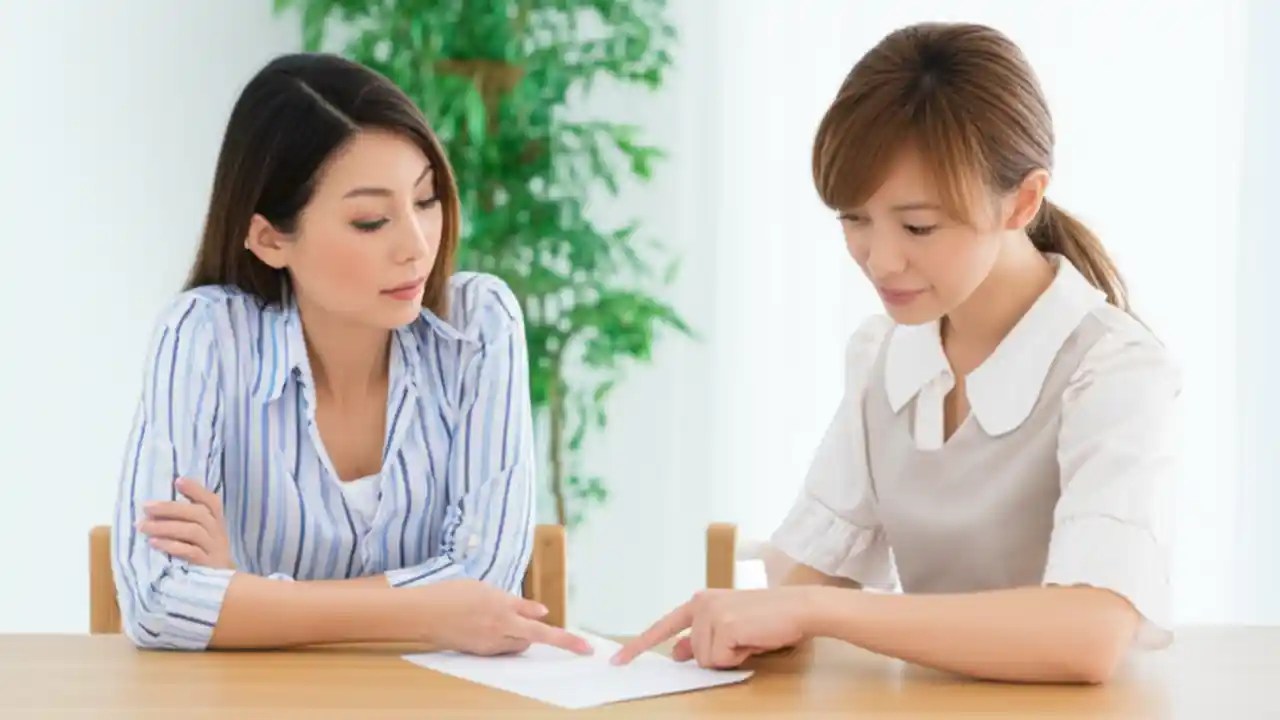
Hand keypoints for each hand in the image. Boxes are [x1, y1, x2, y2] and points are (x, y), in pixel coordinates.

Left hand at [136, 477, 233, 569]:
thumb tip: (157, 506)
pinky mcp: (206, 565)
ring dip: (166, 526)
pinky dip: (171, 545)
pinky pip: (189, 552)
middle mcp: (217, 532)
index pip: (211, 501)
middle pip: (198, 514)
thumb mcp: (203, 534)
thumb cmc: (205, 553)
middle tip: (146, 507)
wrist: (223, 584)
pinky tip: (154, 542)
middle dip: (170, 508)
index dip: (196, 490)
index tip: (178, 481)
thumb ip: (188, 519)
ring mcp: (213, 548)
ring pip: (192, 531)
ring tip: (144, 526)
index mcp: (216, 521)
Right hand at [420, 579, 593, 656]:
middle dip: (534, 630)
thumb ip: (518, 603)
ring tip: (493, 615)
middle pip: (531, 639)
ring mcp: (489, 645)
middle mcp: (500, 631)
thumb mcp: (488, 590)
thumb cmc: (453, 594)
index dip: (567, 640)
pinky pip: (500, 648)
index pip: (543, 630)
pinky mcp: (478, 653)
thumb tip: (543, 613)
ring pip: (516, 644)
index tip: (587, 648)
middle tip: (522, 616)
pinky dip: (501, 637)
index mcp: (505, 612)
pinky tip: (482, 623)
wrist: (422, 613)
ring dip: (516, 633)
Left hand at [611, 588, 817, 667]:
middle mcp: (700, 604)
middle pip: (693, 655)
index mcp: (699, 602)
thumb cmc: (767, 619)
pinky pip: (720, 661)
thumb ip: (701, 639)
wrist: (798, 608)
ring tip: (750, 638)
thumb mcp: (730, 629)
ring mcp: (710, 614)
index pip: (663, 628)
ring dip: (730, 657)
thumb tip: (680, 653)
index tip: (618, 661)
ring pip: (705, 661)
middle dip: (720, 656)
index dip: (639, 646)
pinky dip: (738, 658)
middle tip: (744, 639)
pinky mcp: (724, 625)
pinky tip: (753, 640)